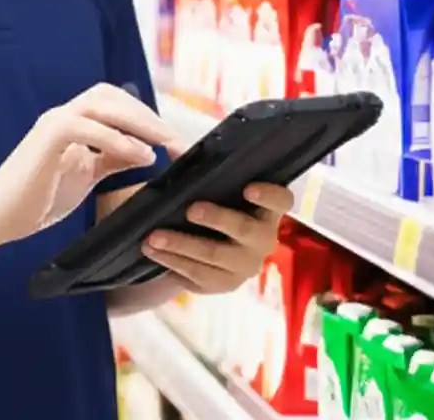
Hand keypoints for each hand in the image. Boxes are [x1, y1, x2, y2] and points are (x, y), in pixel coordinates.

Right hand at [0, 83, 179, 247]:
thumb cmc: (36, 200)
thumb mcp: (85, 177)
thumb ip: (111, 160)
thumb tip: (144, 152)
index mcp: (70, 124)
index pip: (112, 103)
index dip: (142, 116)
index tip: (170, 139)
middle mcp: (62, 116)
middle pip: (111, 96)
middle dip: (146, 115)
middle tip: (174, 139)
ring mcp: (53, 123)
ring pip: (102, 103)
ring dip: (138, 121)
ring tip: (164, 142)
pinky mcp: (48, 137)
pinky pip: (88, 127)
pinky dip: (118, 139)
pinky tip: (140, 155)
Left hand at [141, 183, 294, 294]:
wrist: (201, 251)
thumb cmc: (211, 208)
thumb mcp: (209, 189)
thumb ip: (199, 171)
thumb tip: (171, 149)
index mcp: (266, 210)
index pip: (281, 200)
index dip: (270, 196)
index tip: (248, 188)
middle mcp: (263, 239)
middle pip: (246, 229)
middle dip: (218, 218)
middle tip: (191, 209)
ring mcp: (245, 265)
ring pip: (215, 255)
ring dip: (182, 244)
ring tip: (153, 237)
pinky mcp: (224, 284)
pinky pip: (198, 274)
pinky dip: (172, 261)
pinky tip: (152, 251)